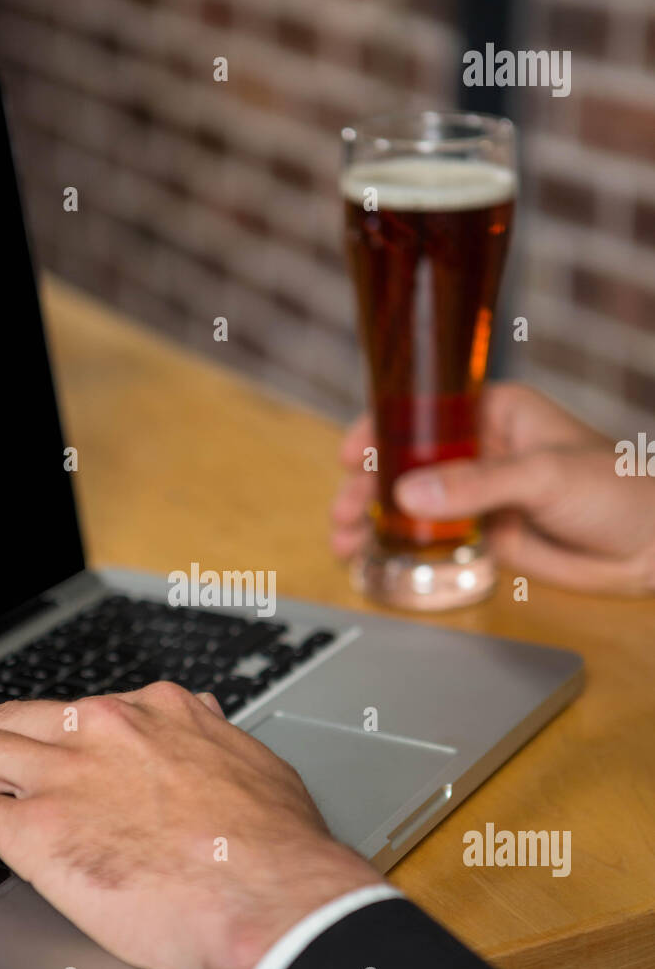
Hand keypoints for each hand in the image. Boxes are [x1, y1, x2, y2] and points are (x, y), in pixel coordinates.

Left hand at [0, 686, 379, 968]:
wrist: (271, 899)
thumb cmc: (276, 851)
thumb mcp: (256, 767)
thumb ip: (217, 740)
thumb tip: (207, 720)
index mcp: (156, 712)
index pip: (79, 713)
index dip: (48, 736)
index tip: (37, 756)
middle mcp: (103, 729)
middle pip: (13, 720)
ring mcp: (67, 774)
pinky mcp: (37, 830)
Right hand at [331, 382, 654, 594]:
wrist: (653, 547)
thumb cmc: (618, 489)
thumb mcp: (542, 475)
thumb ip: (475, 484)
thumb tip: (408, 496)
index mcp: (494, 411)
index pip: (424, 410)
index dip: (380, 429)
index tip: (350, 455)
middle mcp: (479, 449)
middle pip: (406, 461)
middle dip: (366, 487)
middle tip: (343, 515)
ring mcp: (478, 494)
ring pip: (411, 502)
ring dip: (373, 521)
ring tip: (346, 544)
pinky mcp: (483, 535)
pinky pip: (431, 538)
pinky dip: (400, 548)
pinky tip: (374, 559)